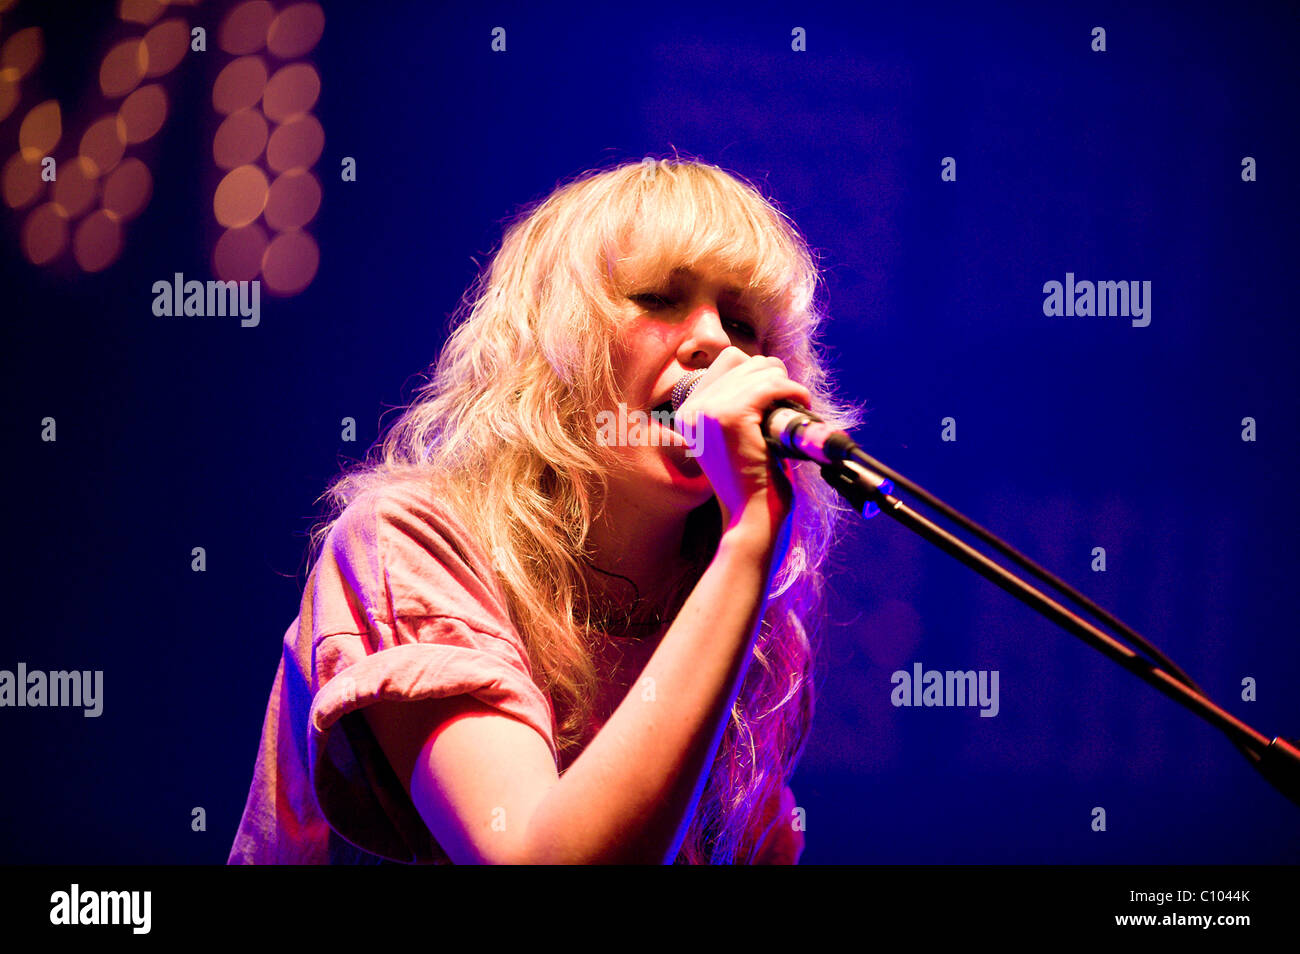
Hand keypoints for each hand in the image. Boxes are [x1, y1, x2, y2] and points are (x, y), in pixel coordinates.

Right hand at [673, 347, 812, 534]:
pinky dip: (793, 391)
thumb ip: (736, 404)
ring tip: (794, 408)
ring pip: (760, 370)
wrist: (750, 518)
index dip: (758, 373)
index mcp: (688, 412)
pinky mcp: (731, 417)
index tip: (774, 396)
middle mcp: (692, 408)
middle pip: (744, 361)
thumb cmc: (752, 481)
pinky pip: (771, 385)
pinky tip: (803, 404)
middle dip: (774, 378)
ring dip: (785, 384)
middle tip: (789, 404)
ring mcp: (709, 411)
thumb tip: (766, 366)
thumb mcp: (733, 438)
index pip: (727, 360)